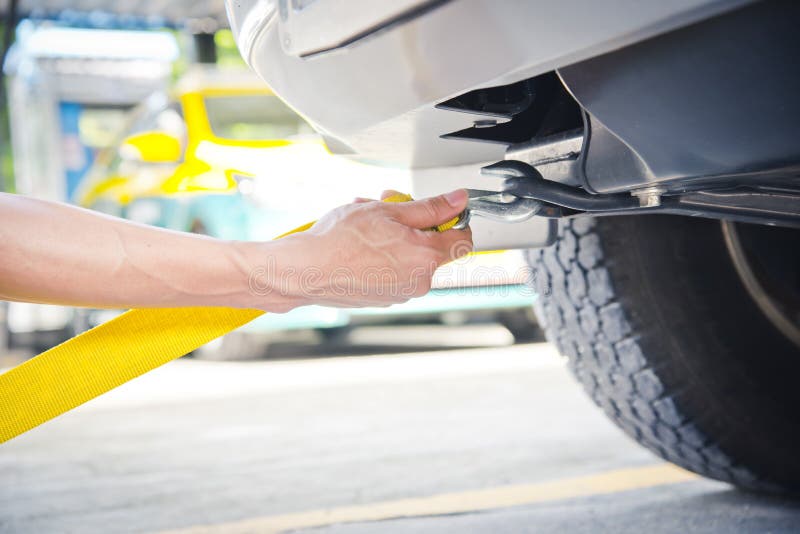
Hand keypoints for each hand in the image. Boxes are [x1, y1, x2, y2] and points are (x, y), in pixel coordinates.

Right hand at [247, 189, 472, 310]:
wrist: (305, 271)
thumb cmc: (339, 241)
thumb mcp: (388, 210)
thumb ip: (430, 206)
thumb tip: (458, 201)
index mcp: (426, 257)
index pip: (464, 238)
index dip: (453, 218)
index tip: (439, 208)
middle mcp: (419, 281)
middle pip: (432, 245)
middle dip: (413, 222)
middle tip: (388, 204)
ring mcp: (401, 292)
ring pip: (410, 256)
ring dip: (394, 235)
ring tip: (365, 221)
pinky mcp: (384, 298)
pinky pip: (394, 271)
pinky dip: (383, 254)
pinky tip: (360, 242)